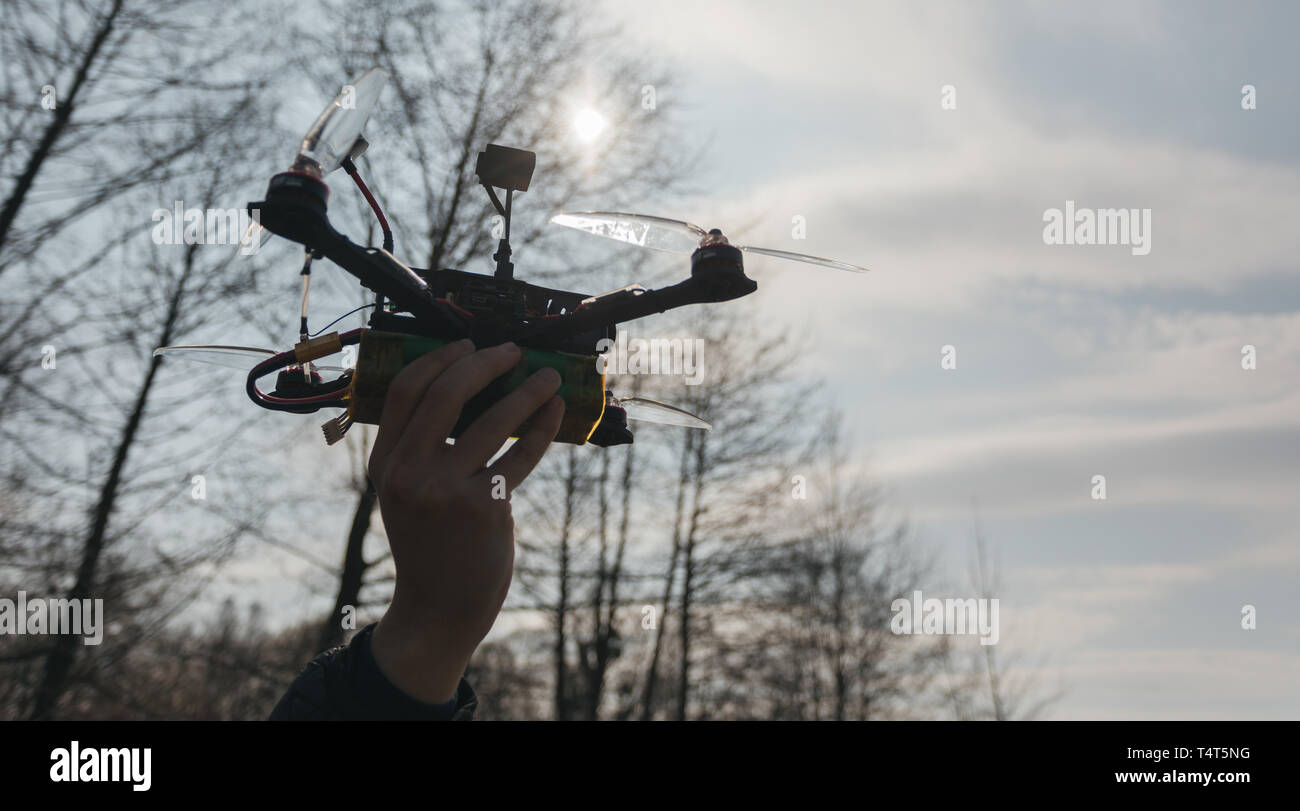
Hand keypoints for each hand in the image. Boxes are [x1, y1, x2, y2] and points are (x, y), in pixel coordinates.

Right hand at [367, 339, 564, 703]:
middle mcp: (410, 473)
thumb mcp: (405, 493)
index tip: (470, 344)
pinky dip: (542, 428)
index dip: (441, 358)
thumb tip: (468, 386)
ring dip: (527, 392)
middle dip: (485, 363)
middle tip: (513, 351)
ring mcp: (445, 491)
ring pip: (492, 421)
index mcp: (385, 462)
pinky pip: (520, 455)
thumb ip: (419, 447)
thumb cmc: (431, 541)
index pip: (406, 390)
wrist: (439, 606)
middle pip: (446, 395)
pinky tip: (555, 412)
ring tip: (549, 377)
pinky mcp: (483, 508)